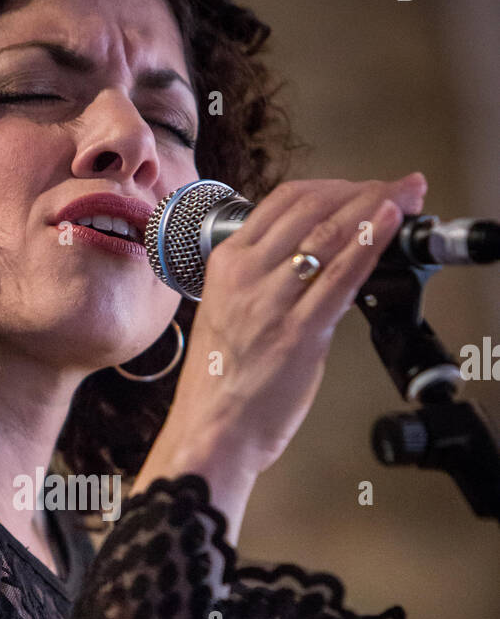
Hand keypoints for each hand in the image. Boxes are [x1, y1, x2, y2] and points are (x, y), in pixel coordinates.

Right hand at [157, 172, 427, 479]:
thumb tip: (322, 265)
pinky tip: (391, 223)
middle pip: (311, 208)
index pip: (284, 201)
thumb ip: (269, 283)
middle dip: (363, 190)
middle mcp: (245, 275)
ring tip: (406, 196)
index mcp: (226, 265)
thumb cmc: (221, 383)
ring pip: (329, 234)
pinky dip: (371, 242)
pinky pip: (340, 276)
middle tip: (397, 187)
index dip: (333, 186)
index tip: (363, 187)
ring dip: (376, 207)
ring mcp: (270, 303)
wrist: (211, 432)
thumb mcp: (232, 313)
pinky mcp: (297, 333)